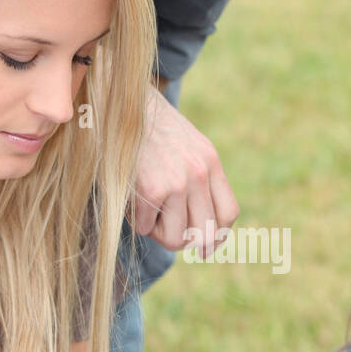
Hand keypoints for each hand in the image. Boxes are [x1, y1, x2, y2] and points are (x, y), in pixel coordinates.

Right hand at [130, 86, 237, 252]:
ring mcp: (178, 182)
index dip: (217, 236)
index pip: (228, 214)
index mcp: (211, 163)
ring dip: (158, 231)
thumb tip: (202, 231)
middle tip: (165, 230)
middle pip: (206, 233)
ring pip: (177, 238)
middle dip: (185, 240)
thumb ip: (198, 178)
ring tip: (146, 211)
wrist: (122, 104)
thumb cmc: (150, 129)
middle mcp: (200, 174)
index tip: (203, 247)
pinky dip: (136, 220)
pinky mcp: (152, 189)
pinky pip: (146, 227)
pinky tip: (131, 199)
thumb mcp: (187, 146)